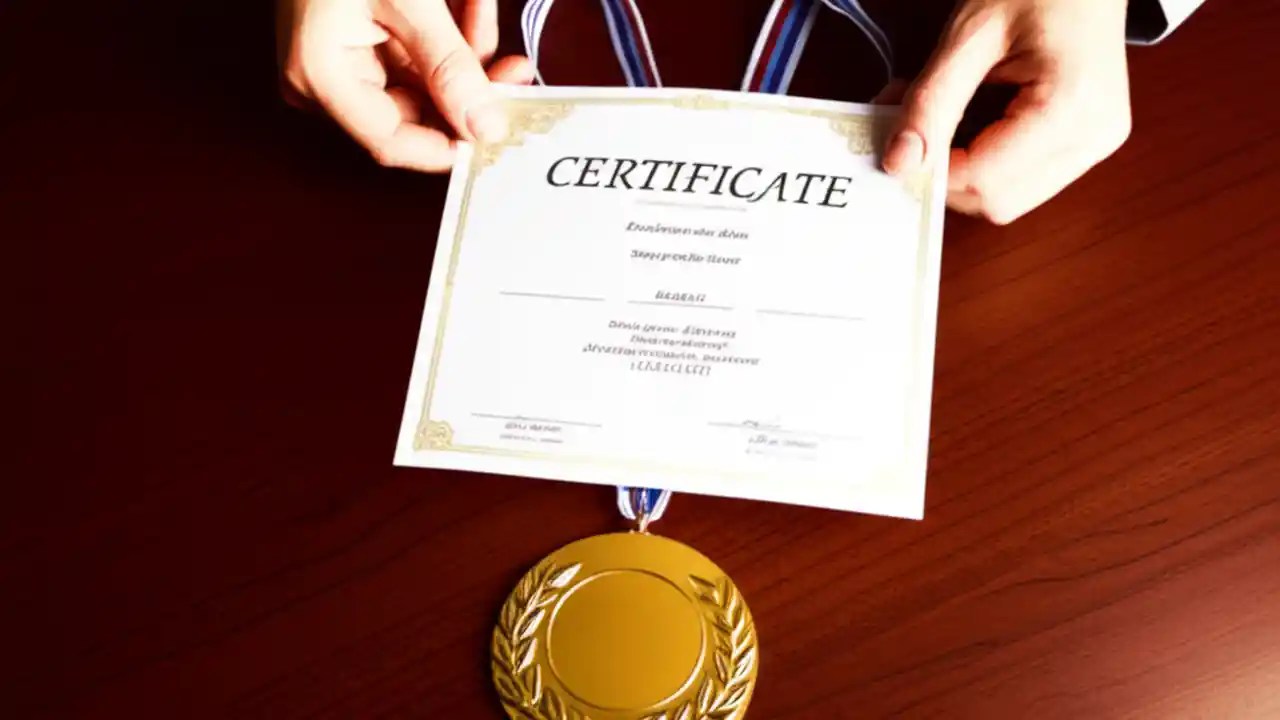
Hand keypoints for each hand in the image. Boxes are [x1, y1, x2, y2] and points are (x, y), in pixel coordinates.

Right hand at [279, 0, 533, 171]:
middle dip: (469, 83)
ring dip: (464, 47)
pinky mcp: (359, 45)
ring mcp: (343, 64)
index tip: (500, 127)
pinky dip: (448, 32)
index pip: (391, 142)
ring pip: (425, 82)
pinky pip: (415, 56)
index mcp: (322, 78)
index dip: (450, 144)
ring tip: (478, 6)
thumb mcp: (406, 0)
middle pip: (416, 111)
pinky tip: (468, 4)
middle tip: (515, 65)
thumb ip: (448, 64)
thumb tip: (484, 126)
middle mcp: (326, 82)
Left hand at [882, 0, 1132, 223]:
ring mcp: (1096, 144)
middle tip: (915, 122)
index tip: (897, 137)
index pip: (984, 181)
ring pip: (1009, 197)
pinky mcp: (1089, 142)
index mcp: (1071, 108)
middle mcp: (1094, 137)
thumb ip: (932, 101)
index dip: (931, 170)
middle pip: (998, 201)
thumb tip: (898, 162)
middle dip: (945, 171)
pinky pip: (1024, 178)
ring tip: (946, 114)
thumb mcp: (969, 34)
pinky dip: (986, 160)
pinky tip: (974, 119)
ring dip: (963, 168)